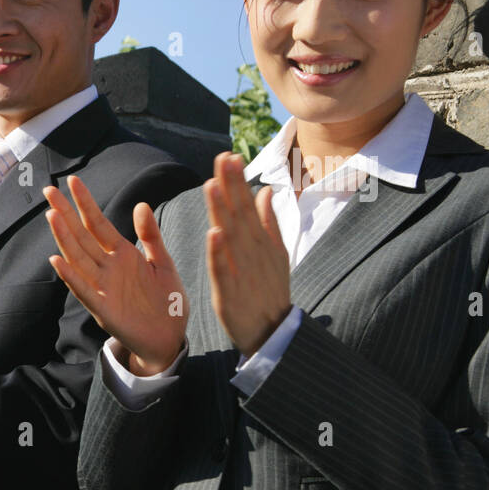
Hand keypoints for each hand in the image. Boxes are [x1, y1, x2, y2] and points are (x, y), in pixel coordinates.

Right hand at [44, 175, 187, 375]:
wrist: (170, 338)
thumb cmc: (167, 301)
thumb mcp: (163, 263)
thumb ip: (151, 236)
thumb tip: (141, 204)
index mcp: (122, 254)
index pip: (98, 223)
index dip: (85, 203)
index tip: (72, 181)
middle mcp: (107, 268)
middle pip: (82, 236)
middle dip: (65, 214)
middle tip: (48, 191)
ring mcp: (103, 288)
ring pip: (78, 259)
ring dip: (64, 239)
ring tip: (52, 216)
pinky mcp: (104, 310)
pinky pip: (84, 291)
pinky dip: (71, 277)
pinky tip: (57, 261)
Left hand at [204, 153, 290, 356]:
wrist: (272, 333)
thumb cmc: (270, 290)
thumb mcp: (276, 254)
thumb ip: (269, 223)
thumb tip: (266, 190)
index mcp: (261, 242)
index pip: (247, 206)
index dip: (237, 182)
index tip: (229, 156)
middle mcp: (252, 253)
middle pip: (239, 214)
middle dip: (231, 186)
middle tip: (222, 158)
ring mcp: (242, 272)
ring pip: (230, 238)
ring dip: (221, 211)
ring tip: (212, 185)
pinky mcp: (229, 293)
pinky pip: (223, 270)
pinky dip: (219, 253)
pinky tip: (213, 233)